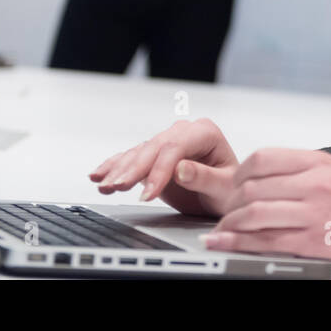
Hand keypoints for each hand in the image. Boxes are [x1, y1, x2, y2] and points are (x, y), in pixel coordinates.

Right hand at [88, 118, 238, 216]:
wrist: (225, 197)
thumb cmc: (231, 190)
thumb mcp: (224, 187)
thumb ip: (204, 177)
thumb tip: (181, 168)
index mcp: (205, 132)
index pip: (176, 147)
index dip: (159, 170)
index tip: (148, 195)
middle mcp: (185, 133)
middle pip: (154, 148)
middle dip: (134, 169)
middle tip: (117, 188)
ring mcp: (168, 143)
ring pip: (139, 153)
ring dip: (119, 170)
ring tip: (104, 186)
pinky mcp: (154, 158)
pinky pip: (131, 159)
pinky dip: (114, 167)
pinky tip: (99, 175)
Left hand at [202, 148, 330, 276]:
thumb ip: (305, 175)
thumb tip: (266, 180)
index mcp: (320, 162)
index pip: (263, 158)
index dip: (238, 174)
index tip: (231, 188)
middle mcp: (316, 182)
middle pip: (252, 186)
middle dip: (228, 203)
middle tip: (222, 215)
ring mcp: (316, 211)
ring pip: (254, 213)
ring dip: (228, 225)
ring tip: (220, 233)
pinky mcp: (316, 241)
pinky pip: (266, 241)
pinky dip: (237, 244)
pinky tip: (225, 245)